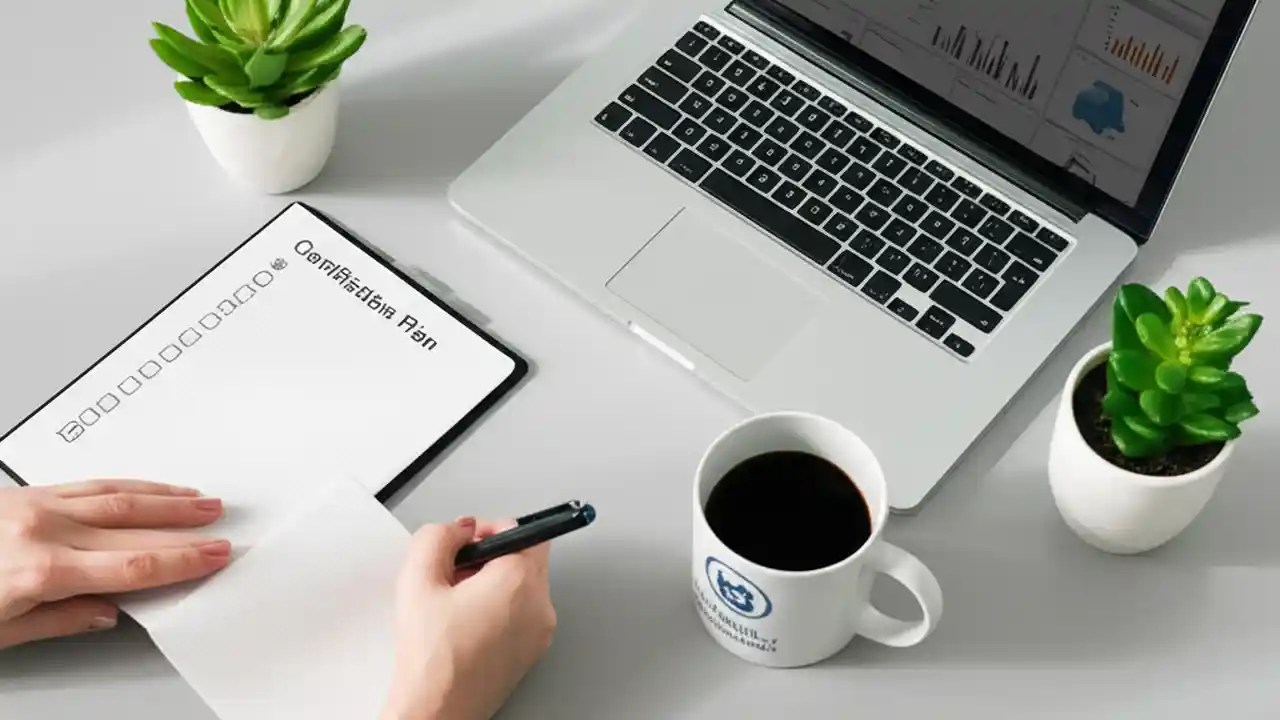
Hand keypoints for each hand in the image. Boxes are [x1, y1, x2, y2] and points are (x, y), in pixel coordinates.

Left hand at [0, 480, 230, 649]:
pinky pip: (92, 483)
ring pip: (119, 498)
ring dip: (168, 501)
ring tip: (202, 503)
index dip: (181, 562)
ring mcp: (38, 506)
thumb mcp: (1, 631)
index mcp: (42, 571)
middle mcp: (45, 531)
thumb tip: (105, 614)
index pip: (133, 566)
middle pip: (135, 530)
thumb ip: (58, 621)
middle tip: (221, 534)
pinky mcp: (29, 492)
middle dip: (186, 532)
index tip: (213, 558)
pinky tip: (153, 489)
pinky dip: (131, 485)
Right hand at [382, 518, 556, 719]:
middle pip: (526, 556)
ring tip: (456, 602)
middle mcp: (539, 605)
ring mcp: (540, 631)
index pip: (524, 530)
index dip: (490, 528)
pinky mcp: (532, 651)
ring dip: (494, 582)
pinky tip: (466, 623)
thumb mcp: (417, 580)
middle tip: (456, 572)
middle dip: (490, 555)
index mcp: (518, 581)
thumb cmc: (431, 660)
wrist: (437, 713)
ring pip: (524, 585)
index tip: (466, 541)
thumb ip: (437, 536)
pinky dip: (500, 608)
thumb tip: (459, 528)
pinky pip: (523, 613)